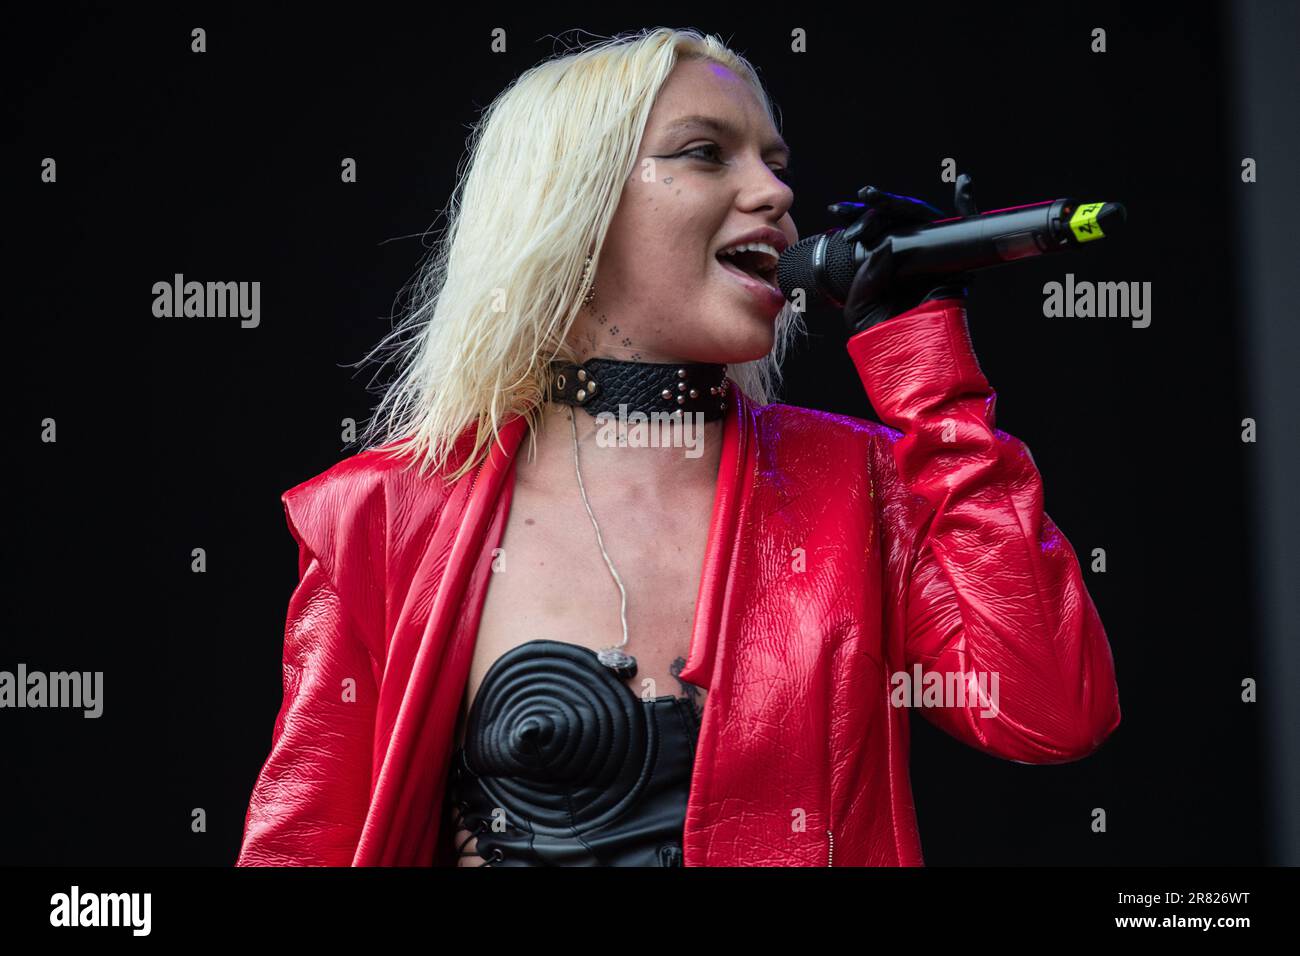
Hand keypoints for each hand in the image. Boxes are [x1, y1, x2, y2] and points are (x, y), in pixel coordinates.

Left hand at [829, 173, 978, 333]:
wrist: (908, 359)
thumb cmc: (882, 336)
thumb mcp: (860, 305)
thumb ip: (866, 275)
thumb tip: (881, 246)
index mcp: (885, 264)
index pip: (875, 231)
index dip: (858, 217)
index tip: (837, 212)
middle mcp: (910, 257)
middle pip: (897, 220)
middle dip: (875, 207)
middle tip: (857, 201)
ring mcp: (935, 258)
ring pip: (923, 219)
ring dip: (899, 204)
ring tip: (873, 197)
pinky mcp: (958, 264)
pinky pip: (969, 230)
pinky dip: (968, 205)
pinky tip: (961, 184)